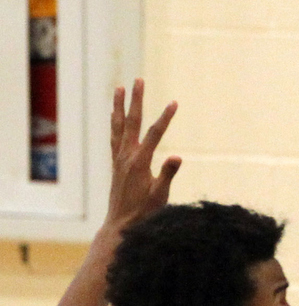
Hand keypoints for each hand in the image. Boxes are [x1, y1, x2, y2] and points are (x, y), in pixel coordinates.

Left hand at [105, 79, 180, 234]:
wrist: (121, 224)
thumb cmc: (144, 212)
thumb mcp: (161, 195)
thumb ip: (168, 174)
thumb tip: (177, 157)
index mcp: (139, 162)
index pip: (155, 134)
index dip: (165, 118)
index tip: (174, 103)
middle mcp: (126, 156)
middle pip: (132, 122)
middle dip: (137, 100)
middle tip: (138, 80)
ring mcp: (119, 159)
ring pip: (118, 126)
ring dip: (119, 106)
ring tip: (120, 88)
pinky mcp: (116, 163)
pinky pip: (114, 137)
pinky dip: (114, 123)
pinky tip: (115, 115)